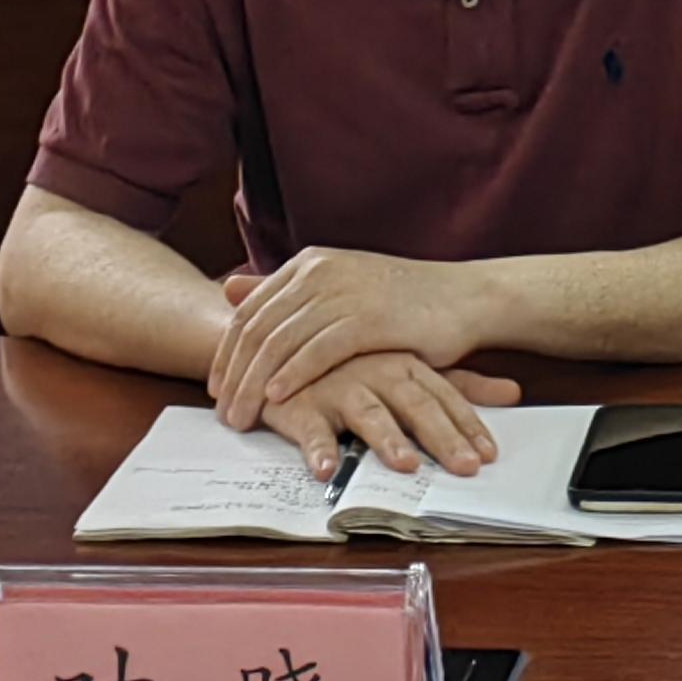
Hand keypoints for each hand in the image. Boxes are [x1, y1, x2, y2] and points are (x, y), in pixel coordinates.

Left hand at [208, 248, 496, 429]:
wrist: (465, 297)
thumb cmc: (403, 302)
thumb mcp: (340, 290)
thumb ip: (288, 293)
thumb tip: (229, 289)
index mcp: (309, 264)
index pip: (250, 311)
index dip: (227, 352)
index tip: (216, 388)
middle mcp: (319, 272)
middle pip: (258, 329)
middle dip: (235, 375)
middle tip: (223, 413)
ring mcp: (343, 292)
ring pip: (281, 342)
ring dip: (255, 384)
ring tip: (242, 416)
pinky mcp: (367, 317)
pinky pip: (318, 350)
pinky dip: (293, 375)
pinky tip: (277, 398)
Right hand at [252, 350, 519, 480]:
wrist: (282, 345)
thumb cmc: (354, 363)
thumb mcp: (409, 366)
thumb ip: (459, 382)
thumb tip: (514, 390)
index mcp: (405, 364)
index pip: (445, 397)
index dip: (468, 426)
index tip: (490, 455)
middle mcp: (376, 372)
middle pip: (416, 406)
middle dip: (443, 437)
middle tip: (465, 467)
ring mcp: (337, 386)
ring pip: (367, 414)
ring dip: (387, 440)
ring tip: (406, 465)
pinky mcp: (298, 403)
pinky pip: (308, 428)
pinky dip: (316, 448)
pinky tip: (326, 470)